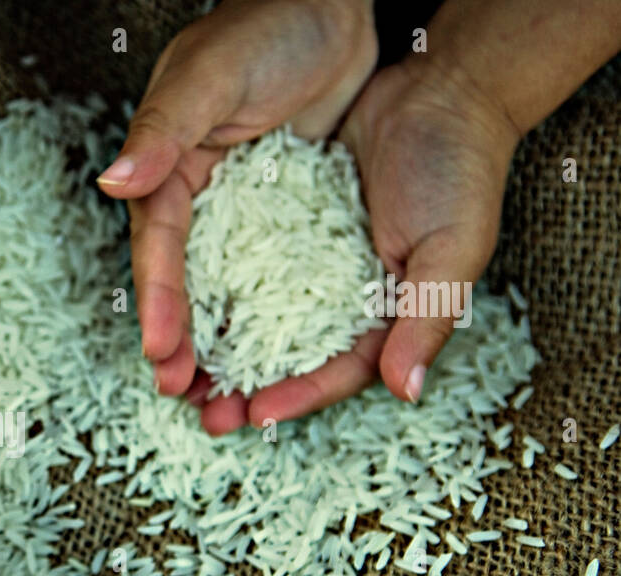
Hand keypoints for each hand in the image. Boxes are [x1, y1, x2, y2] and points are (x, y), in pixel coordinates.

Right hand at [97, 0, 377, 398]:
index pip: (158, 247)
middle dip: (183, 345)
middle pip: (185, 286)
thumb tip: (114, 182)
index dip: (159, 302)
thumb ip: (163, 131)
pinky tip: (275, 361)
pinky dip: (270, 321)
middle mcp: (199, 201)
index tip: (163, 352)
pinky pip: (275, 279)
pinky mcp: (285, 220)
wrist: (335, 8)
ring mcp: (242, 215)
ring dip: (223, 348)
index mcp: (168, 170)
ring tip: (225, 402)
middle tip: (187, 398)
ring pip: (227, 294)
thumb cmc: (266, 28)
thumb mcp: (209, 76)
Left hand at [210, 58, 519, 432]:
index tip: (254, 416)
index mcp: (389, 318)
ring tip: (182, 376)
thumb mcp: (451, 249)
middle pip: (290, 357)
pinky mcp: (284, 229)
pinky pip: (243, 267)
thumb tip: (407, 391)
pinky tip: (182, 308)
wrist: (441, 92)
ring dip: (223, 350)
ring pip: (258, 319)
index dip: (299, 395)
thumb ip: (427, 318)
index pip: (341, 371)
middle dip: (248, 389)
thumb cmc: (461, 170)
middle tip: (205, 415)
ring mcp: (312, 267)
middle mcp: (345, 301)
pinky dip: (217, 290)